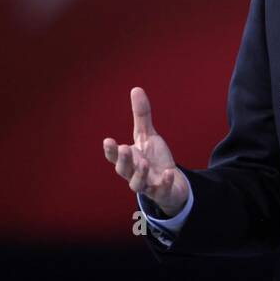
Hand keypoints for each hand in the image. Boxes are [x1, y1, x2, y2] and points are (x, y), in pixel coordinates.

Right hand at [103, 87, 189, 217]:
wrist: (171, 183)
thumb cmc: (154, 159)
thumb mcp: (148, 136)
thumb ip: (141, 116)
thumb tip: (136, 89)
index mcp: (128, 160)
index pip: (114, 157)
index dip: (110, 150)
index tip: (108, 140)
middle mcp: (134, 173)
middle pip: (123, 170)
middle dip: (122, 160)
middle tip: (124, 148)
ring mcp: (147, 185)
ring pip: (137, 184)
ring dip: (139, 174)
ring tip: (143, 162)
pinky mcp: (161, 192)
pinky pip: (161, 189)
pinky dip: (164, 182)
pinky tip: (168, 173)